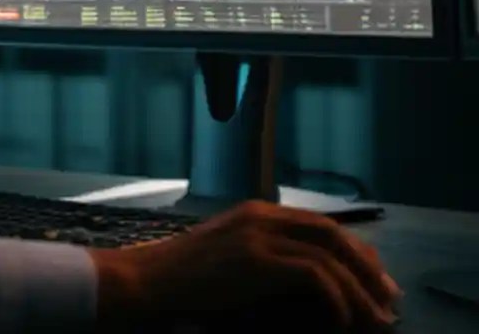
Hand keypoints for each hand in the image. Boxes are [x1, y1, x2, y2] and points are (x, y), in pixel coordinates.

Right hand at [91, 200, 400, 332]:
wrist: (147, 281)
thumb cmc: (182, 278)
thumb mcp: (228, 258)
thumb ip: (263, 257)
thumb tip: (309, 281)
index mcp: (256, 212)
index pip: (321, 224)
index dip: (354, 252)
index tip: (374, 280)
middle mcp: (261, 215)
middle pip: (333, 234)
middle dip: (367, 268)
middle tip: (387, 300)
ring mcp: (258, 234)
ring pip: (330, 256)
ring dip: (359, 290)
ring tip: (375, 319)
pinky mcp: (257, 259)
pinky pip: (314, 276)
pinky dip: (336, 299)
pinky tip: (341, 320)